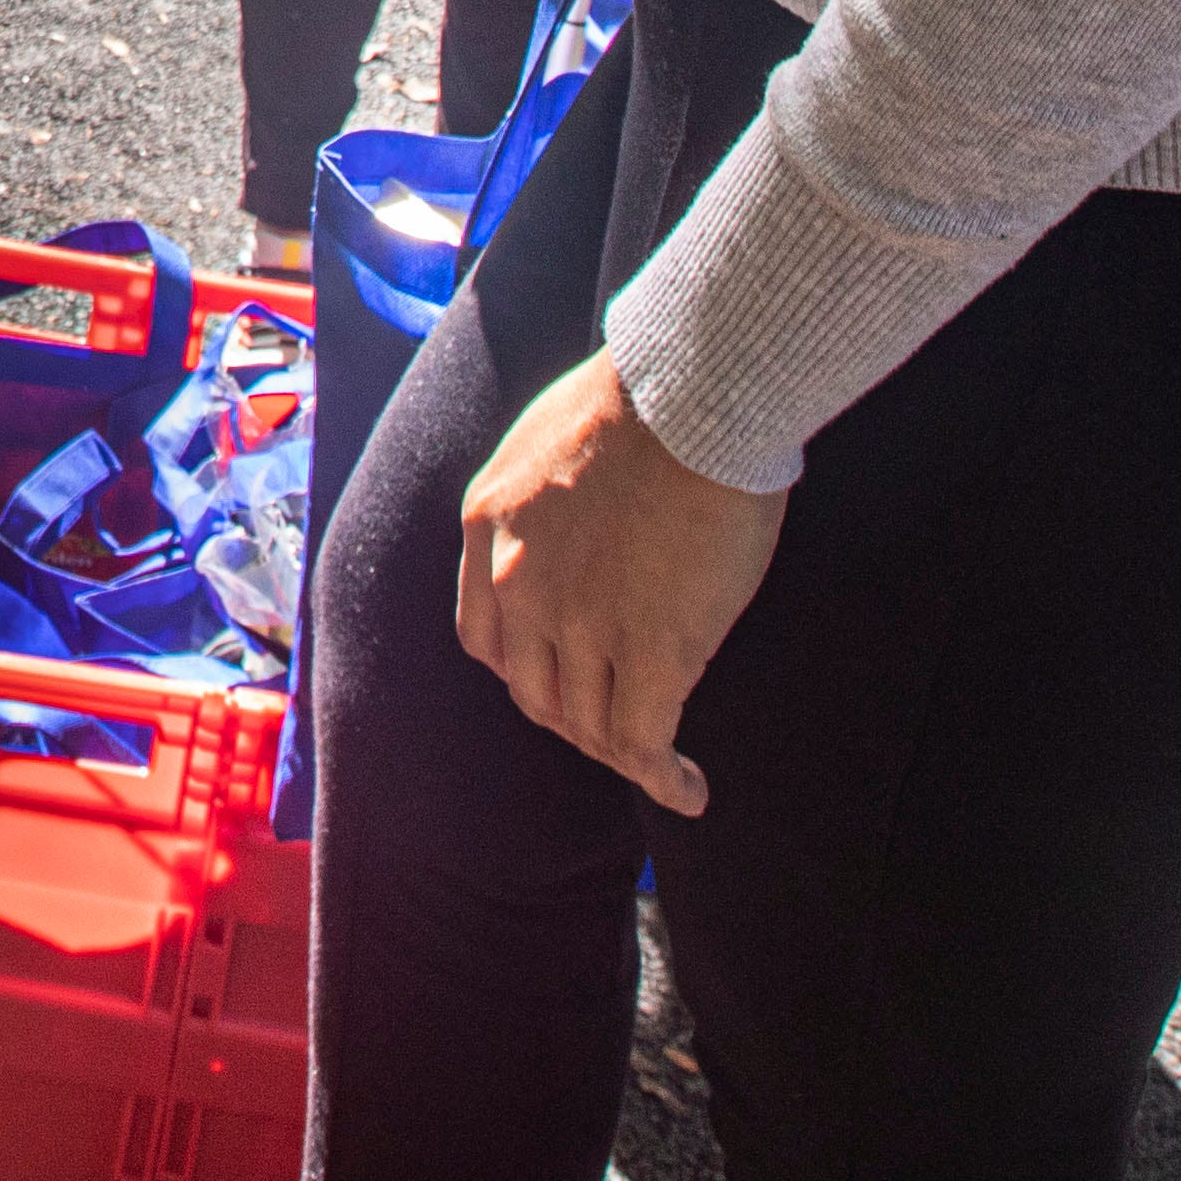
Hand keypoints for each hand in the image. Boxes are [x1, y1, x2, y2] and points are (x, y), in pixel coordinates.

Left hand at [453, 351, 785, 816]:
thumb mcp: (547, 438)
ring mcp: (579, 622)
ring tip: (663, 768)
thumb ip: (543, 497)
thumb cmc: (644, 397)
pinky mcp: (651, 650)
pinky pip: (643, 742)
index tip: (566, 682)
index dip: (525, 672)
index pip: (485, 636)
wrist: (695, 391)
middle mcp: (518, 582)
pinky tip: (689, 789)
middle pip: (534, 692)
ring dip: (623, 755)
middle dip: (576, 721)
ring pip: (589, 725)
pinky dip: (663, 778)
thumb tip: (573, 523)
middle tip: (621, 729)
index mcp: (487, 525)